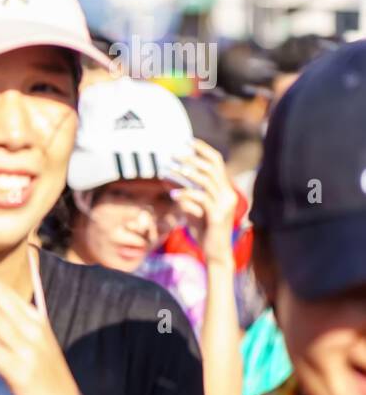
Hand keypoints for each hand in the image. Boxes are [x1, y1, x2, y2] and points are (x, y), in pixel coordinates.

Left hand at [169, 139, 238, 266]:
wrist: (215, 253)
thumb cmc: (203, 231)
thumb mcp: (191, 208)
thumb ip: (183, 193)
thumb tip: (166, 177)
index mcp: (224, 190)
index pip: (217, 162)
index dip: (203, 149)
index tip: (187, 141)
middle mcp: (227, 194)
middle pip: (211, 167)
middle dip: (191, 158)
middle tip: (172, 154)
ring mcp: (224, 204)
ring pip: (206, 181)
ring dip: (186, 173)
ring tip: (168, 170)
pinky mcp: (217, 216)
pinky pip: (201, 199)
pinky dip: (186, 193)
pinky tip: (172, 193)